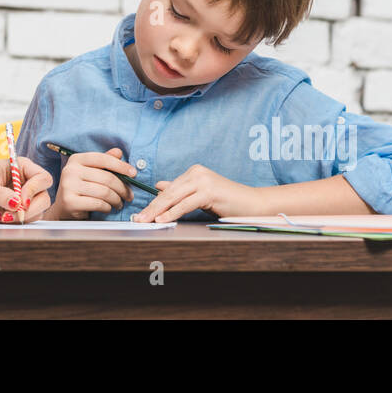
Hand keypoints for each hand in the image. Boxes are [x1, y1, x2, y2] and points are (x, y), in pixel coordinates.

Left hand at [0, 156, 51, 224]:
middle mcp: (25, 183)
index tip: (21, 202)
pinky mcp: (15, 211)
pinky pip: (16, 222)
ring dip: (12, 219)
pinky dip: (0, 223)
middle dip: (26, 211)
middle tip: (5, 216)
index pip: (43, 178)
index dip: (35, 191)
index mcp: (22, 168)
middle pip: (43, 199)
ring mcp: (21, 199)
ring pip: (32, 215)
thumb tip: (18, 204)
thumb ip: (0, 194)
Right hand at [52, 147, 134, 220]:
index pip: (103, 158)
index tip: (133, 173)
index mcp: (76, 159)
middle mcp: (70, 170)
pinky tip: (108, 208)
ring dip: (117, 200)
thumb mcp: (91, 172)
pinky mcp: (70, 201)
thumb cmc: (81, 188)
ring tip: (120, 203)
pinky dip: (107, 207)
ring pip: (104, 192)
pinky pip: (97, 204)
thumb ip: (104, 161)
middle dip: (122, 188)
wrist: (63, 208)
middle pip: (106, 177)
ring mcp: (68, 186)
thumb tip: (118, 152)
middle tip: (129, 195)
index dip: (120, 166)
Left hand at [130, 164, 258, 222]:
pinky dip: (172, 212)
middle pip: (168, 192)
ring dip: (158, 210)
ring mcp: (203, 180)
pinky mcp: (209, 191)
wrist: (253, 204)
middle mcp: (196, 172)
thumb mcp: (200, 195)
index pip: (168, 188)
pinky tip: (162, 219)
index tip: (141, 214)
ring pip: (174, 197)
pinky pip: (186, 203)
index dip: (154, 202)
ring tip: (145, 220)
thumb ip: (181, 191)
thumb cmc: (228, 202)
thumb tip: (160, 186)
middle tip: (138, 219)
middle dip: (152, 207)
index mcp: (193, 172)